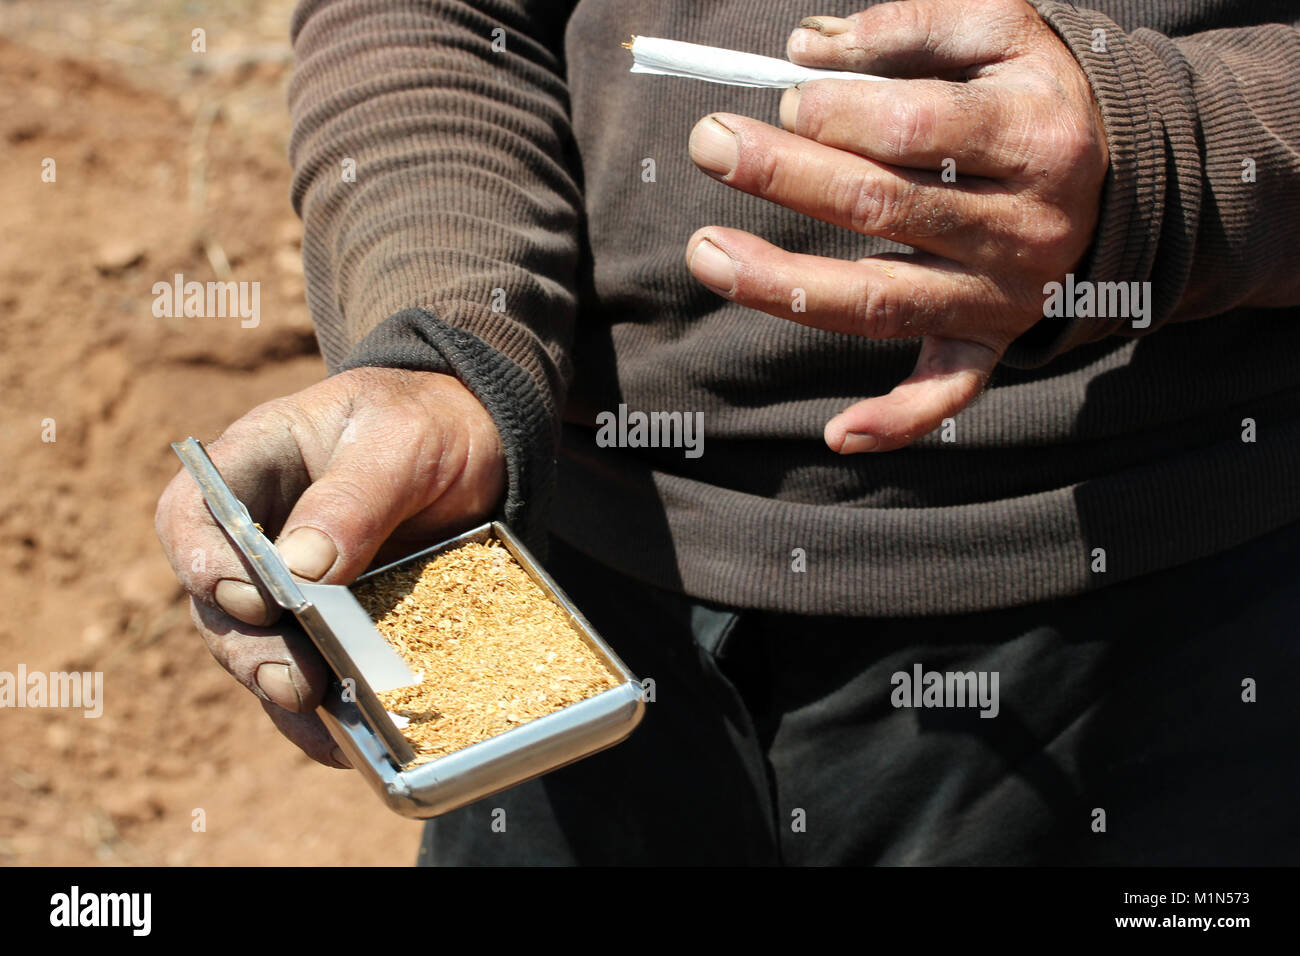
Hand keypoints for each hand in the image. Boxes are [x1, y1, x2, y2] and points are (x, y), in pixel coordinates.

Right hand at [155, 368, 505, 766]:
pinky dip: (321, 715)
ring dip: (279, 687)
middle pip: (218, 602)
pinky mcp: (331, 623)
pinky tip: (347, 744)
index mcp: (254, 464)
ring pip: (257, 649)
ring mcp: (291, 583)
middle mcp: (257, 530)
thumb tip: (299, 568)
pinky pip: (310, 674)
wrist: (480, 442)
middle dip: (247, 647)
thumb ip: (353, 496)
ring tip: (320, 716)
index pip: (191, 517)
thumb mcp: (401, 440)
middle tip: (292, 678)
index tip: (251, 596)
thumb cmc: (429, 422)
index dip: (204, 563)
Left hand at [686, 0, 1107, 451]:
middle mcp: (1026, 228)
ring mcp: (1007, 297)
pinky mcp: (991, 344)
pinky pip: (947, 393)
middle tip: (709, 143)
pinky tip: (837, 434)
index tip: (789, 94)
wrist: (1119, 179)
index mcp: (1034, 138)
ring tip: (706, 253)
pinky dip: (897, 421)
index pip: (917, 130)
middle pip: (884, 209)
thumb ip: (911, 26)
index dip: (838, 112)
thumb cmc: (1033, 96)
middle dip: (786, 176)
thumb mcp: (1001, 32)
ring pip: (884, 302)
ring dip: (787, 285)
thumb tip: (808, 48)